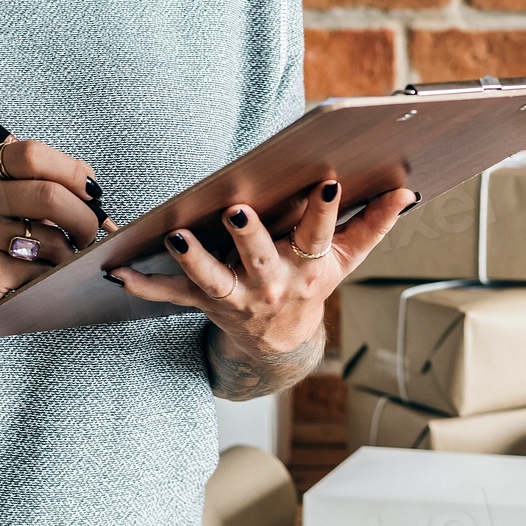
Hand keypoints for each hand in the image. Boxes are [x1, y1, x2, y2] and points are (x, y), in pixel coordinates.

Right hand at [0, 139, 106, 329]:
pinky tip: (40, 273)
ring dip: (70, 252)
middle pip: (49, 195)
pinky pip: (40, 270)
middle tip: (89, 231)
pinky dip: (53, 274)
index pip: (33, 155)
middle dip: (84, 217)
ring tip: (62, 255)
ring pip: (51, 239)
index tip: (91, 191)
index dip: (72, 171)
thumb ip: (41, 182)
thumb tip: (92, 190)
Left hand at [107, 171, 415, 358]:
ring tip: (175, 236)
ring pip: (213, 280)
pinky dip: (144, 286)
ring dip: (194, 259)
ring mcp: (236, 297)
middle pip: (261, 258)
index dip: (324, 212)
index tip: (326, 183)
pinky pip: (171, 296)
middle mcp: (271, 284)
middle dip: (250, 236)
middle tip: (238, 211)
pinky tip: (118, 273)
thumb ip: (373, 226)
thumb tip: (407, 191)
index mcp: (307, 267)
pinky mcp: (204, 304)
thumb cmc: (310, 283)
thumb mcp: (345, 261)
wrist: (279, 343)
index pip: (318, 235)